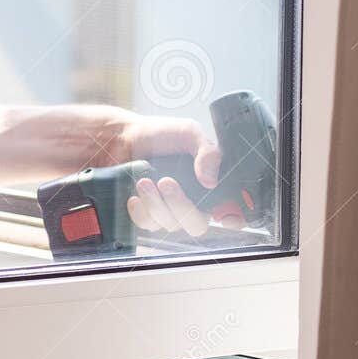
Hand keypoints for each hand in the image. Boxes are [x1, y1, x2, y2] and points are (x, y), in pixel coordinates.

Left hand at [115, 112, 236, 237]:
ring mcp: (169, 210)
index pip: (232, 212)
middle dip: (181, 206)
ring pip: (170, 224)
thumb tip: (211, 181)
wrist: (123, 136)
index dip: (234, 220)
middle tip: (166, 182)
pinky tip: (135, 196)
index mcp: (209, 185)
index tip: (225, 217)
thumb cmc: (158, 133)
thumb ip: (207, 152)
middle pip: (197, 225)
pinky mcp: (147, 213)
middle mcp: (192, 201)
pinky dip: (141, 213)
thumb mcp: (188, 133)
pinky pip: (148, 225)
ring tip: (144, 181)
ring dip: (156, 204)